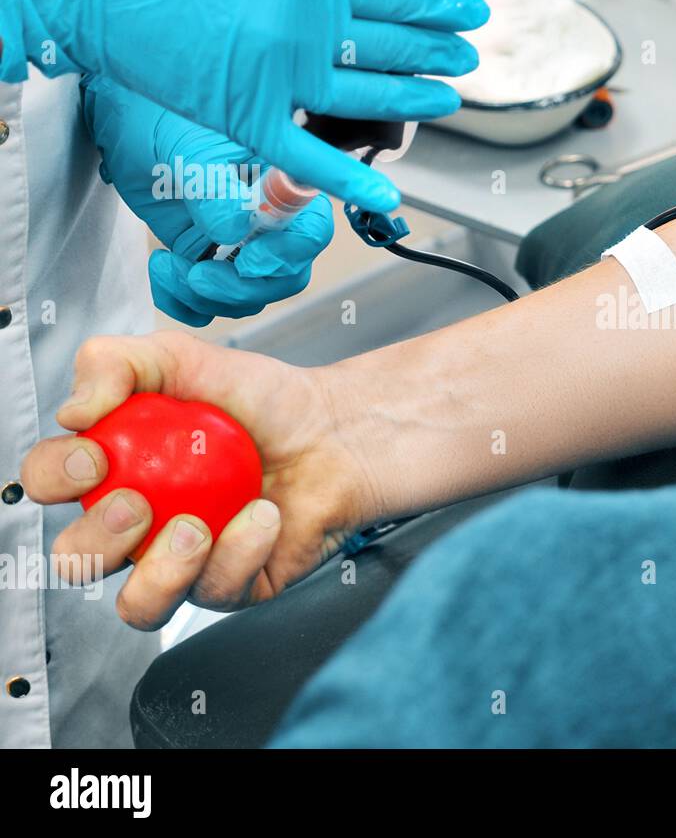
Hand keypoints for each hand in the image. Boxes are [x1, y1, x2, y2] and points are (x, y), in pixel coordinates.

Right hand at [0, 0, 485, 212]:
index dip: (443, 5)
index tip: (471, 11)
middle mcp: (306, 31)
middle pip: (393, 47)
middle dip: (439, 51)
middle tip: (467, 53)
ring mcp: (280, 81)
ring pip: (367, 100)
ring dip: (415, 100)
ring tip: (448, 95)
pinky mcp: (249, 120)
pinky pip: (309, 160)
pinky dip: (349, 181)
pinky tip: (387, 193)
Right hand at [20, 332, 383, 629]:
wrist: (336, 427)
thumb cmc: (261, 399)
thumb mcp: (183, 357)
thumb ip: (116, 362)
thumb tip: (73, 412)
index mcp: (115, 470)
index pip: (51, 483)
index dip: (53, 477)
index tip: (94, 455)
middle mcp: (141, 524)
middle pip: (77, 560)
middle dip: (96, 539)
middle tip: (140, 503)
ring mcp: (186, 562)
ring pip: (139, 605)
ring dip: (160, 571)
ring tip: (195, 527)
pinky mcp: (236, 585)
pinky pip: (216, 593)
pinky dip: (239, 553)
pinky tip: (263, 515)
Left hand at [82, 75, 333, 325]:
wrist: (120, 121)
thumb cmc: (159, 118)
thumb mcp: (186, 150)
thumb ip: (214, 190)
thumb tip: (235, 229)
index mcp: (281, 185)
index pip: (311, 231)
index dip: (288, 255)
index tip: (247, 260)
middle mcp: (267, 219)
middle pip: (284, 276)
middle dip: (241, 287)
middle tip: (199, 276)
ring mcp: (238, 243)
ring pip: (248, 295)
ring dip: (207, 297)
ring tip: (166, 266)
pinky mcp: (206, 260)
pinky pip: (210, 303)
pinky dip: (185, 304)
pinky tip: (161, 276)